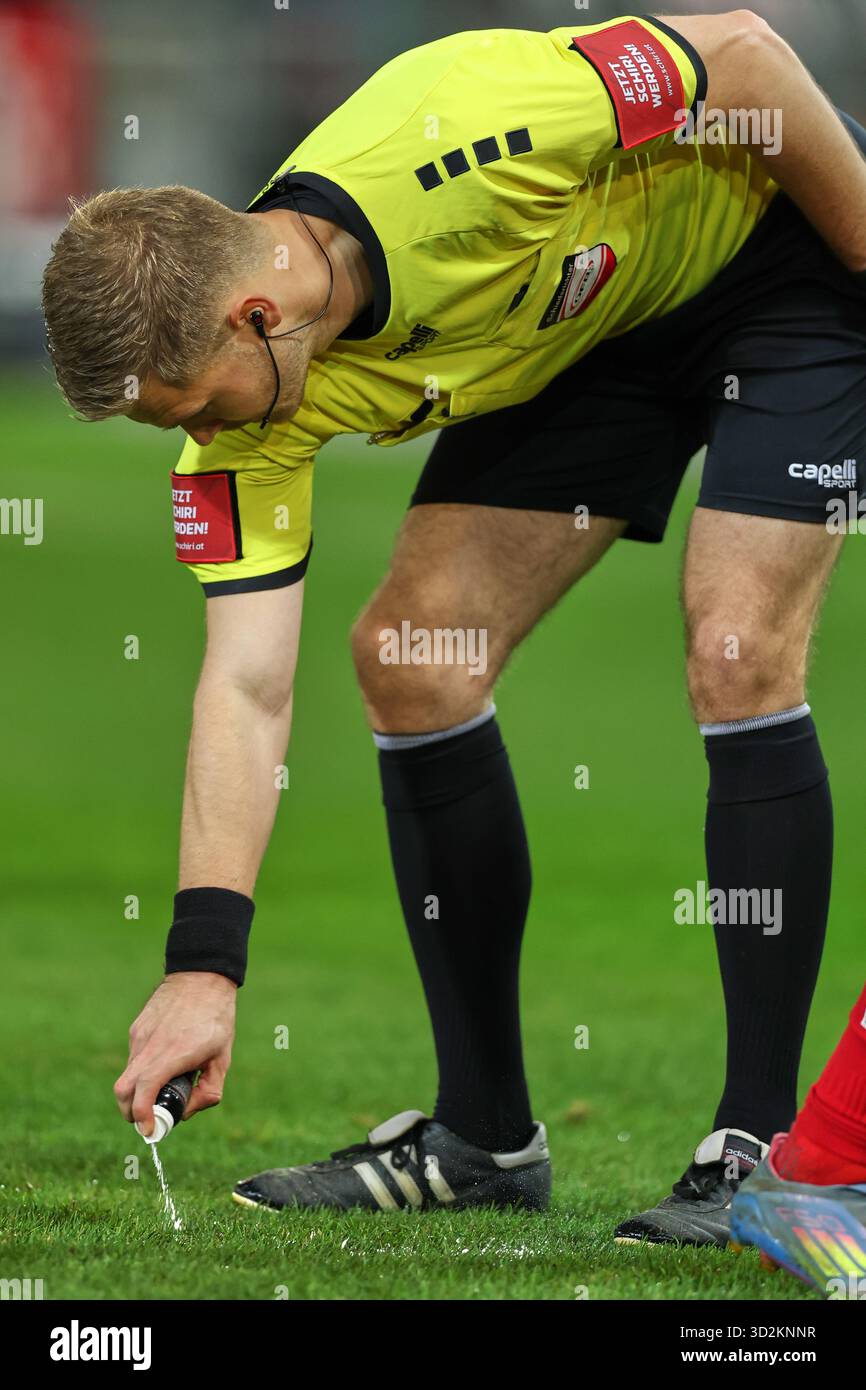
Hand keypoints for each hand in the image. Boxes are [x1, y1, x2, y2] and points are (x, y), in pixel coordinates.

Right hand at [114, 972, 236, 1135]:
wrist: (201, 976)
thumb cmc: (216, 1018)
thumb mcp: (222, 1059)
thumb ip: (208, 1092)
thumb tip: (186, 1112)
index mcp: (174, 1054)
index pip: (144, 1092)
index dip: (141, 1117)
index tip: (149, 1130)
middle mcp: (150, 1045)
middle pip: (122, 1091)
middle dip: (131, 1112)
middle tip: (148, 1119)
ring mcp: (139, 1036)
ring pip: (127, 1075)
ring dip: (138, 1090)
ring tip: (164, 1084)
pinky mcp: (136, 1029)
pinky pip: (133, 1058)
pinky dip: (142, 1071)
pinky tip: (163, 1061)